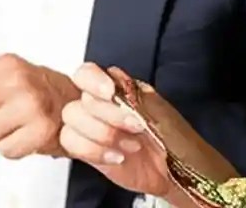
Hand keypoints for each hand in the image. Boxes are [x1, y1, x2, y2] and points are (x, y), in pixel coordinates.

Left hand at [0, 53, 78, 158]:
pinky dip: (10, 150)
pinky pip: (5, 151)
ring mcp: (31, 105)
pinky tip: (22, 138)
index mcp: (6, 64)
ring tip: (6, 130)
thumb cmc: (35, 96)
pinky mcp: (41, 130)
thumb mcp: (3, 83)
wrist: (80, 105)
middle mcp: (18, 80)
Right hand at [60, 63, 238, 203]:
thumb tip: (116, 77)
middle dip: (108, 114)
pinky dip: (95, 150)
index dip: (92, 80)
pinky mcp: (88, 151)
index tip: (109, 92)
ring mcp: (91, 128)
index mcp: (117, 89)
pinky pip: (72, 145)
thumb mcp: (160, 112)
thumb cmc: (172, 139)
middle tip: (135, 125)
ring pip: (71, 121)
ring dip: (102, 133)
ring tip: (131, 144)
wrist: (175, 171)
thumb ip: (136, 94)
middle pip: (80, 100)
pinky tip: (118, 156)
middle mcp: (100, 106)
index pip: (87, 73)